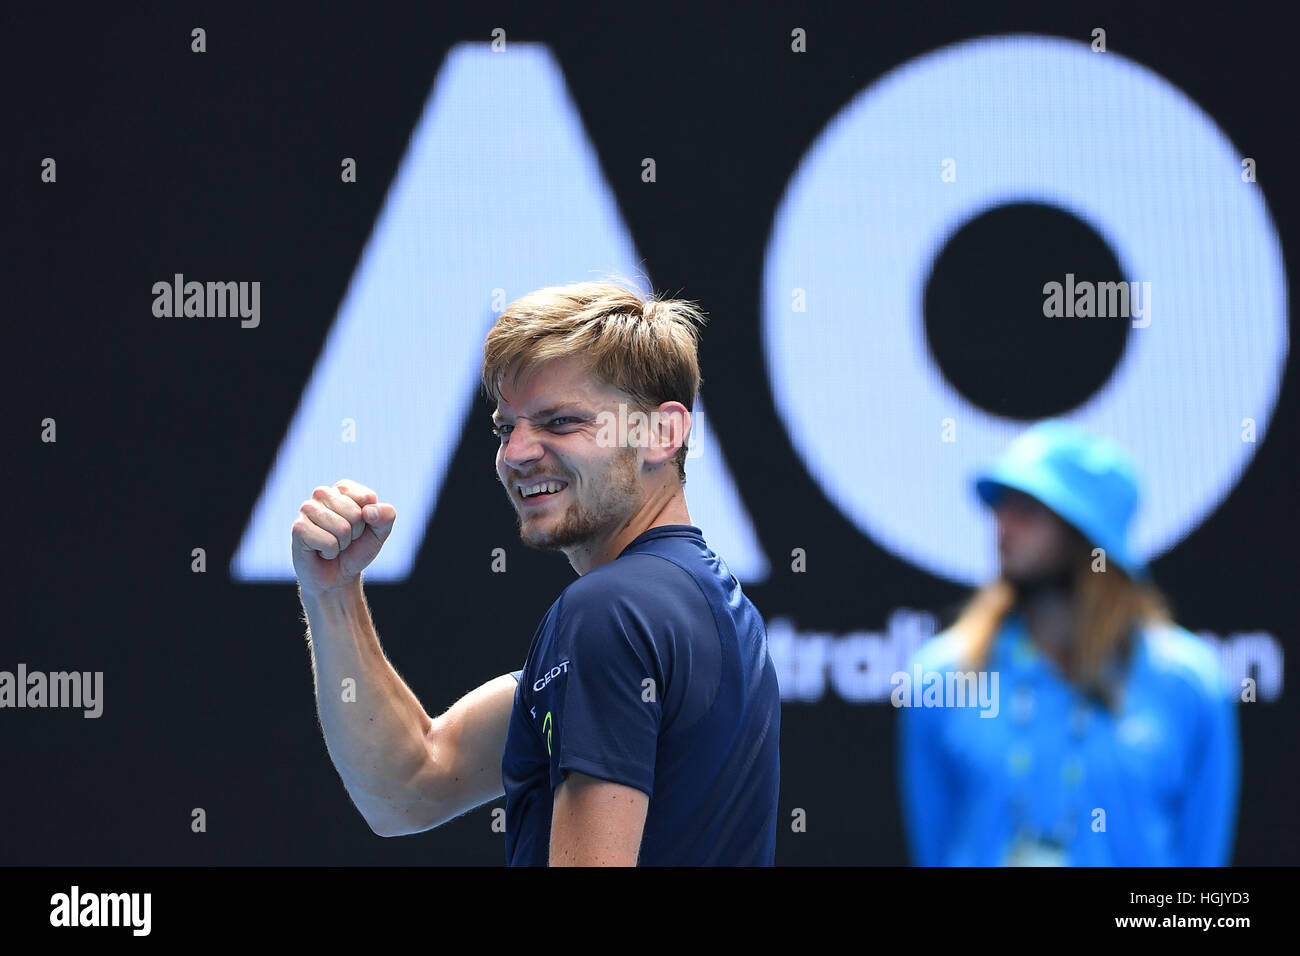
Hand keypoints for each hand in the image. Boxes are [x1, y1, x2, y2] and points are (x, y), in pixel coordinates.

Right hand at [291, 479, 395, 595]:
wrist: (337, 576)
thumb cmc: (357, 549)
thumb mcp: (380, 532)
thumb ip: (386, 515)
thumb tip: (369, 511)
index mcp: (343, 488)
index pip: (367, 498)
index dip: (369, 519)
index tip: (359, 527)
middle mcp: (322, 493)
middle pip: (355, 514)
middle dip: (355, 533)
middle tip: (344, 539)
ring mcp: (307, 509)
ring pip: (342, 528)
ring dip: (342, 544)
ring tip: (333, 545)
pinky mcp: (298, 528)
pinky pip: (328, 542)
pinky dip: (330, 552)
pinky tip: (320, 551)